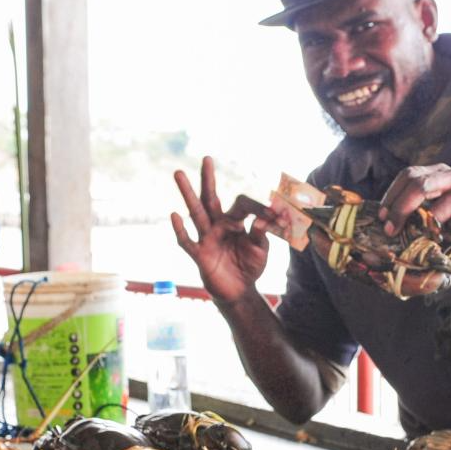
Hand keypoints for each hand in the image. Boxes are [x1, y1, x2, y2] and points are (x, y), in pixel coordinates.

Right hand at [171, 157, 275, 305]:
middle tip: (207, 158)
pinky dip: (180, 229)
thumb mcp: (260, 249)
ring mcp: (206, 238)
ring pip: (195, 212)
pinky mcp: (200, 255)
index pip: (243, 204)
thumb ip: (260, 234)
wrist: (240, 291)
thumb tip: (264, 219)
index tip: (276, 216)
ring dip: (187, 193)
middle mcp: (217, 225)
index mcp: (234, 221)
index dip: (259, 208)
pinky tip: (174, 215)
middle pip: (211, 198)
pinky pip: (187, 241)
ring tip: (179, 173)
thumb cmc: (249, 266)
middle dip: (208, 178)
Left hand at [379, 164, 450, 249]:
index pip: (408, 175)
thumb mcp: (437, 207)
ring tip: (442, 233)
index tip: (381, 217)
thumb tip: (386, 220)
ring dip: (433, 230)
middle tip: (391, 230)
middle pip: (419, 186)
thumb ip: (417, 208)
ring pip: (438, 212)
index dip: (391, 196)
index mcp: (439, 172)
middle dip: (400, 210)